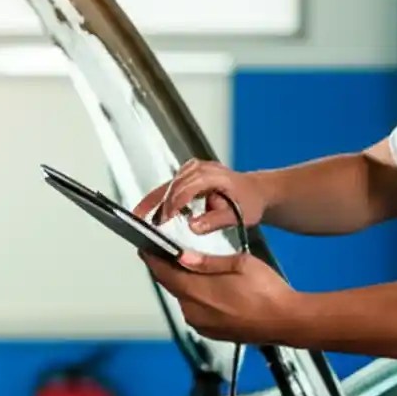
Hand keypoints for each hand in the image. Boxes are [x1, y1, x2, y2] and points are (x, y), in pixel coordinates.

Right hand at [132, 159, 267, 234]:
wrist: (255, 191)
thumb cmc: (249, 202)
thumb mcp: (238, 214)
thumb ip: (216, 220)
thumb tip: (194, 226)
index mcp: (213, 175)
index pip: (187, 188)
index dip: (173, 204)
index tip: (164, 220)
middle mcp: (202, 168)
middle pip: (173, 185)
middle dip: (158, 204)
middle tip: (144, 221)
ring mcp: (195, 169)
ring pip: (169, 184)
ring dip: (155, 200)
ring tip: (140, 216)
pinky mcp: (190, 174)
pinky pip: (171, 185)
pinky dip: (160, 197)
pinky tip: (151, 210)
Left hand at [140, 248, 299, 344]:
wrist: (286, 321)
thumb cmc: (267, 290)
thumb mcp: (238, 264)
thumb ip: (207, 261)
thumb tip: (181, 256)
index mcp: (196, 291)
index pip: (163, 272)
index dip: (152, 258)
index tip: (145, 247)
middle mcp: (193, 311)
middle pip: (171, 286)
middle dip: (167, 270)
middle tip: (168, 253)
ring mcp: (202, 325)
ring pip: (184, 299)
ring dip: (184, 284)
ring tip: (193, 270)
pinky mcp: (212, 333)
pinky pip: (196, 312)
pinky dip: (196, 298)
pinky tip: (210, 290)